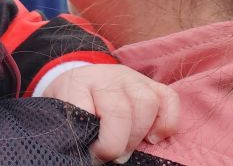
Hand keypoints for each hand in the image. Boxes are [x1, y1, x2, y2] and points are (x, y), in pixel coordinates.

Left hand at [42, 64, 178, 163]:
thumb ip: (74, 128)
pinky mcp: (152, 84)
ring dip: (139, 133)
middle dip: (117, 143)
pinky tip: (153, 138)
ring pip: (146, 102)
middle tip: (111, 156)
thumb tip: (89, 155)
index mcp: (77, 83)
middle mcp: (106, 76)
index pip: (87, 110)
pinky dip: (167, 122)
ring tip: (129, 148)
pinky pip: (169, 98)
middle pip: (120, 109)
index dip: (96, 141)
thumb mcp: (62, 113)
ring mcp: (131, 77)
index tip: (94, 154)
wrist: (80, 79)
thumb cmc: (71, 103)